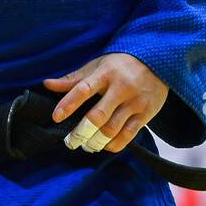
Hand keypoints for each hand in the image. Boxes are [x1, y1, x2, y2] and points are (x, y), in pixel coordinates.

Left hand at [43, 54, 168, 153]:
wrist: (158, 60)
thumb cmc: (121, 64)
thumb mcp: (98, 65)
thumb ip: (74, 79)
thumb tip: (47, 84)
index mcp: (106, 73)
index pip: (83, 89)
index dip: (68, 104)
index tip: (56, 117)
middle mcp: (121, 88)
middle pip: (97, 116)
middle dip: (81, 133)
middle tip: (70, 142)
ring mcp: (135, 102)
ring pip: (112, 129)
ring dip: (95, 142)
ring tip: (86, 145)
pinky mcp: (146, 113)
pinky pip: (128, 135)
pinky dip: (114, 145)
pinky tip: (105, 145)